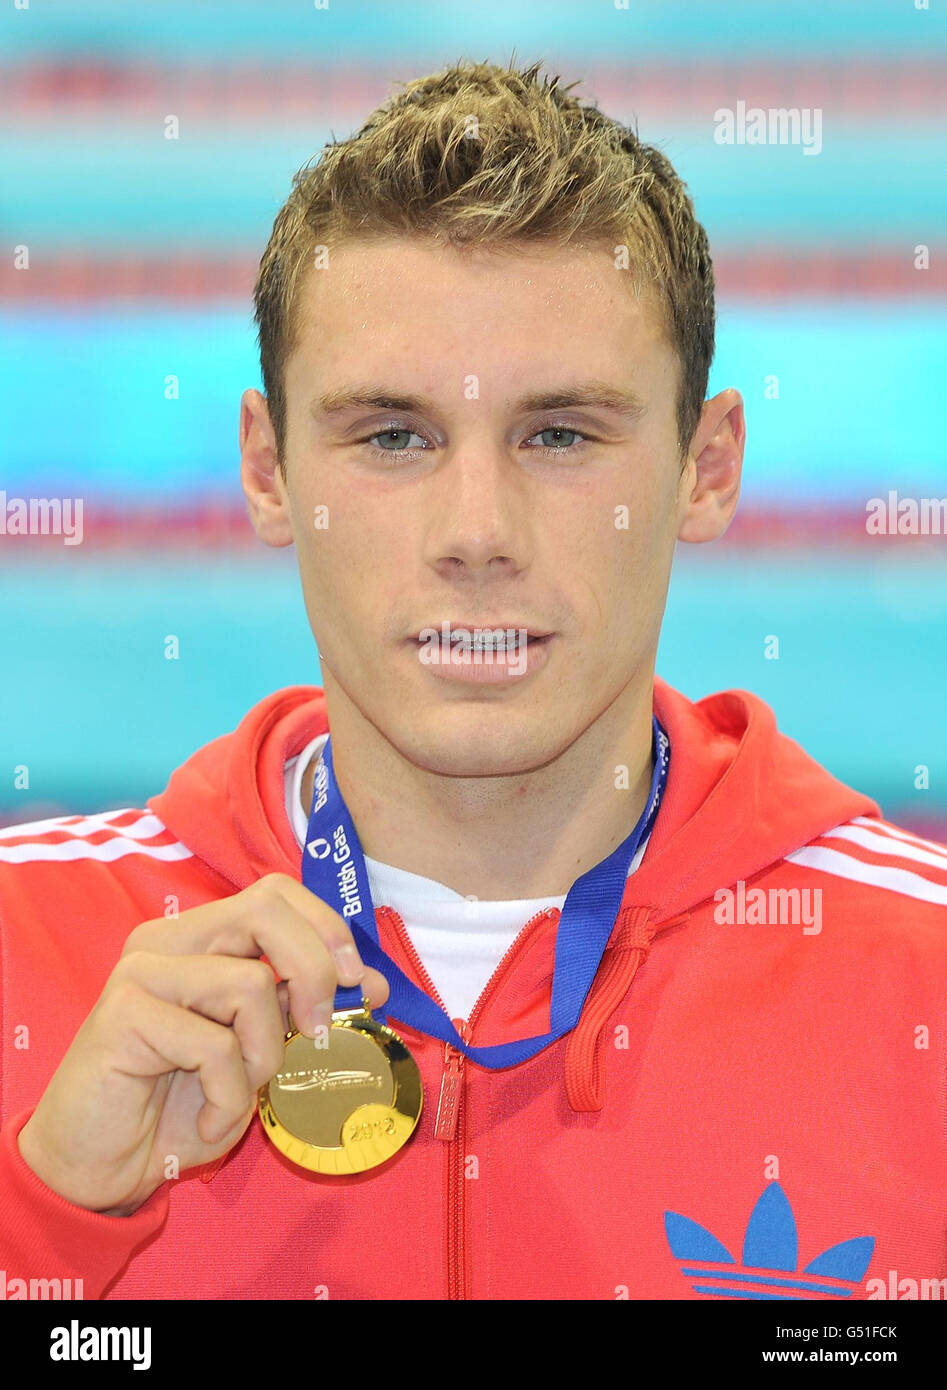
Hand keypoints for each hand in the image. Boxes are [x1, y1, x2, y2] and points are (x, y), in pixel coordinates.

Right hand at [16, 874, 388, 1214]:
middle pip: (266, 910)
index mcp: (201, 938)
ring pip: (250, 983)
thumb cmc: (179, 1106)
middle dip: (314, 969)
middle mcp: (168, 940)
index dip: (327, 928)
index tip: (358, 983)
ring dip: (265, 1054)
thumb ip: (304, 1010)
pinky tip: (208, 1119)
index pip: (276, 893)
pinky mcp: (123, 1012)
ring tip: (238, 1092)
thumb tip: (373, 983)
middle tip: (316, 1030)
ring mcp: (141, 971)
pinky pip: (215, 1045)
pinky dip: (228, 1095)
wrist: (100, 1165)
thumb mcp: (259, 1052)